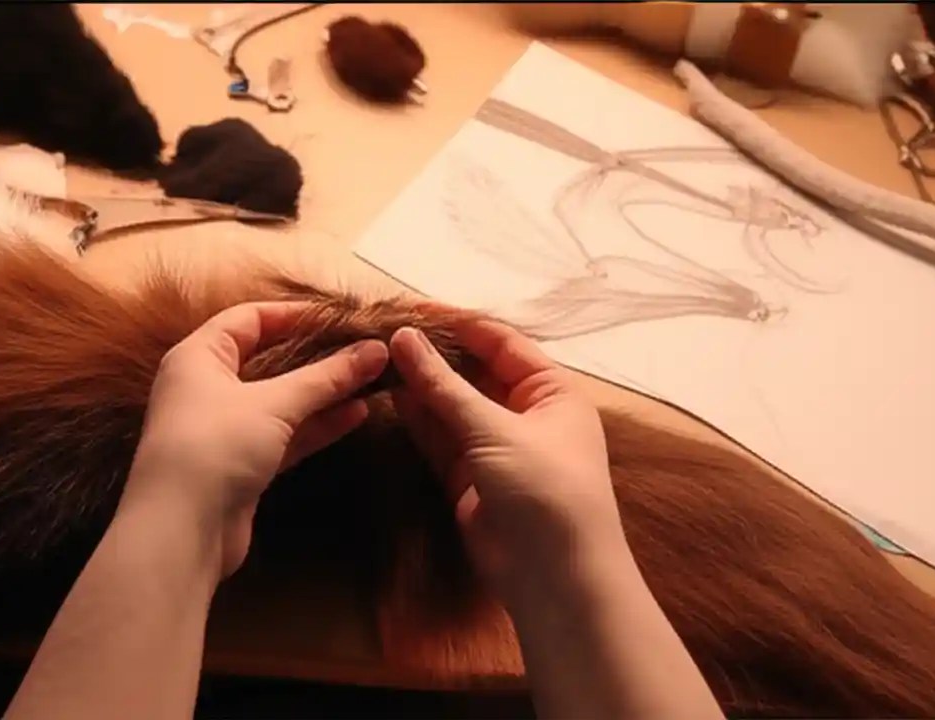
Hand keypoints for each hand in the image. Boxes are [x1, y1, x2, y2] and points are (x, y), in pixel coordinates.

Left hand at [123, 301, 389, 580]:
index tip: (339, 316)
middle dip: (316, 357)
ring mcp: (223, 430)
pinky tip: (355, 415)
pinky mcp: (240, 466)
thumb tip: (376, 349)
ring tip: (372, 381)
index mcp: (199, 356)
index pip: (248, 319)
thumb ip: (326, 377)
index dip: (293, 314)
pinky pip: (283, 436)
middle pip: (268, 360)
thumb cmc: (216, 446)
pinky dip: (315, 426)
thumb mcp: (274, 404)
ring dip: (322, 394)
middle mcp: (206, 388)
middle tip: (363, 349)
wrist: (180, 531)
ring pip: (280, 402)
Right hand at [388, 321, 621, 598]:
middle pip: (475, 372)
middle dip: (435, 355)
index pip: (502, 342)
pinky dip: (419, 420)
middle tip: (385, 331)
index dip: (459, 323)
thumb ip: (444, 386)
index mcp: (552, 392)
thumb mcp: (496, 430)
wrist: (556, 578)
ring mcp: (497, 448)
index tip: (411, 307)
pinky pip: (442, 440)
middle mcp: (525, 414)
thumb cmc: (545, 490)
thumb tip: (403, 338)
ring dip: (422, 386)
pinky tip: (392, 395)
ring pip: (453, 407)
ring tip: (378, 358)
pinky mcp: (471, 479)